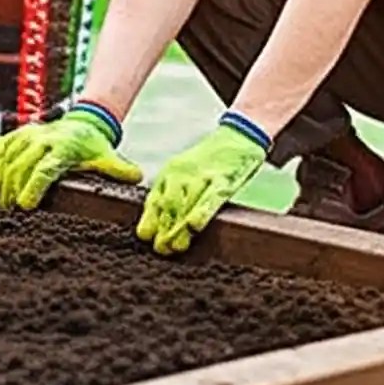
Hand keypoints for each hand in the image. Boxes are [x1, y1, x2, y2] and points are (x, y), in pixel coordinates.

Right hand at [0, 111, 141, 209]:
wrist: (83, 121)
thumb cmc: (93, 146)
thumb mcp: (106, 156)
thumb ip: (118, 168)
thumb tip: (136, 176)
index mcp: (64, 149)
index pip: (45, 170)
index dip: (33, 187)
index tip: (24, 205)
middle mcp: (44, 140)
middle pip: (22, 165)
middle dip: (12, 188)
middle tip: (6, 210)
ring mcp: (30, 135)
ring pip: (8, 156)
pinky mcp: (20, 133)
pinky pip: (2, 143)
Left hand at [137, 126, 266, 255]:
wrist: (238, 135)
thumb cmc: (210, 161)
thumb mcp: (184, 172)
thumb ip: (172, 193)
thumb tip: (159, 224)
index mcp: (169, 172)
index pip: (154, 199)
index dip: (149, 220)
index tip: (145, 237)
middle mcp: (182, 174)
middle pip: (167, 205)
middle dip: (162, 229)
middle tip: (160, 249)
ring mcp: (202, 177)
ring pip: (185, 205)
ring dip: (178, 228)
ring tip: (174, 247)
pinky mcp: (223, 180)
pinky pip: (210, 198)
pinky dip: (201, 213)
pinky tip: (195, 227)